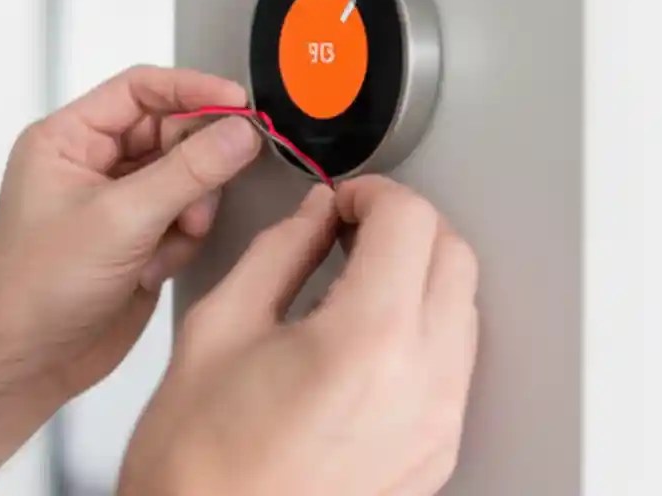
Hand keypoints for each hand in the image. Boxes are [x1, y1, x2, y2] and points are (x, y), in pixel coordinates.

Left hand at [0, 66, 261, 492]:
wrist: (27, 363)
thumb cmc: (36, 289)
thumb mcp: (121, 219)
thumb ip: (189, 171)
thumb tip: (241, 132)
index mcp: (69, 141)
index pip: (142, 90)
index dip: (194, 90)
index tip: (240, 102)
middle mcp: (94, 165)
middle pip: (174, 133)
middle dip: (197, 164)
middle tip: (213, 187)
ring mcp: (120, 202)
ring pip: (189, 177)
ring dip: (193, 208)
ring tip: (172, 238)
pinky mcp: (141, 237)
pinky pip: (189, 216)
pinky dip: (185, 239)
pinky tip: (157, 266)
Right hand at [119, 177, 478, 495]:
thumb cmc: (197, 468)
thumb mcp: (218, 330)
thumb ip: (280, 252)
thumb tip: (318, 214)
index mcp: (367, 342)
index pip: (410, 222)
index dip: (376, 194)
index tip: (348, 201)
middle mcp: (422, 382)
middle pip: (454, 256)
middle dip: (408, 226)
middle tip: (356, 229)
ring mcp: (438, 421)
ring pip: (464, 308)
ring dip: (423, 276)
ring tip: (360, 281)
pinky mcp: (439, 450)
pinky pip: (456, 363)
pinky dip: (427, 330)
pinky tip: (372, 335)